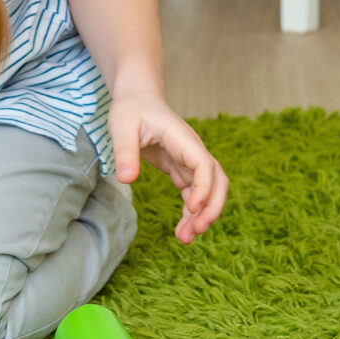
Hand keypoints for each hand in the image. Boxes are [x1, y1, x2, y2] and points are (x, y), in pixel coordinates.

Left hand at [108, 89, 229, 243]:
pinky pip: (194, 195)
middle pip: (217, 181)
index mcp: (183, 139)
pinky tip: (181, 231)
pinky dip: (191, 214)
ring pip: (208, 192)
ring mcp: (189, 162)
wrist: (137, 99)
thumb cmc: (131, 109)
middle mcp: (192, 151)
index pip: (205, 165)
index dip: (203, 188)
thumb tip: (128, 179)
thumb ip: (125, 151)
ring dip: (202, 215)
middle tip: (196, 231)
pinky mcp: (181, 170)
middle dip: (212, 207)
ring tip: (186, 239)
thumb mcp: (122, 125)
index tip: (191, 208)